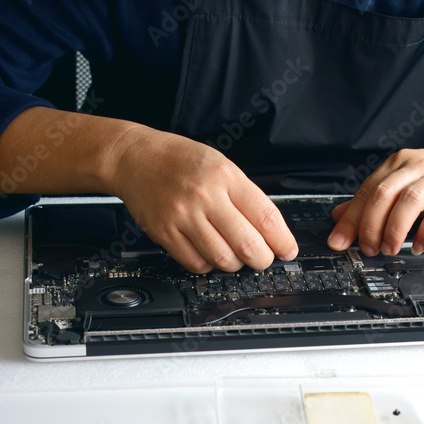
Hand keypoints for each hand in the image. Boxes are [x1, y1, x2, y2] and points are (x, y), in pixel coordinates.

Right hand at [110, 130, 297, 272]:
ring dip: (235, 263)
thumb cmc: (180, 161)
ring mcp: (183, 217)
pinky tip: (209, 252)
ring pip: (223, 259)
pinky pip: (196, 263)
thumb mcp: (221, 165)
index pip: (265, 216)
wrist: (135, 158)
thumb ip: (245, 196)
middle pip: (247, 244)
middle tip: (263, 258)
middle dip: (262, 259)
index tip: (288, 250)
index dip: (282, 240)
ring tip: (234, 254)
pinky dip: (209, 265)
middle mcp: (205, 196)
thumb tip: (271, 231)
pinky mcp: (164, 233)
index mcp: (225, 176)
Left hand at [327, 149, 423, 255]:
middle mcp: (418, 166)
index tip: (340, 241)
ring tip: (389, 249)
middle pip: (384, 194)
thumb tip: (339, 217)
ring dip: (394, 230)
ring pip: (409, 201)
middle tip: (368, 248)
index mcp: (400, 163)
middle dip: (371, 225)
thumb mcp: (407, 187)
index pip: (368, 190)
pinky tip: (419, 246)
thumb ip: (374, 201)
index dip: (351, 218)